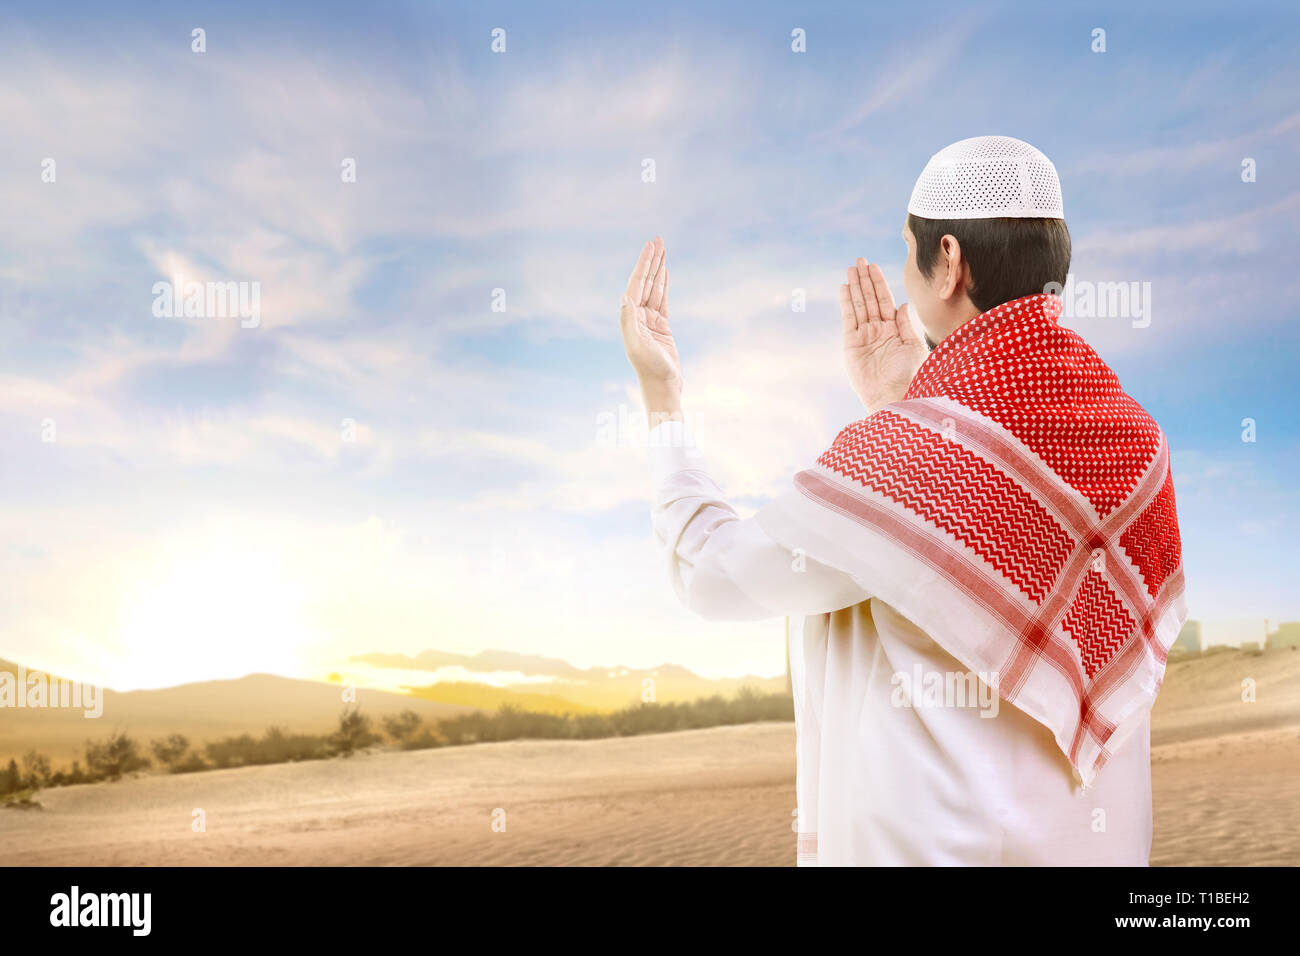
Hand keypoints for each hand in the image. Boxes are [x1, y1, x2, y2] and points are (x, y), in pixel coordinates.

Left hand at [619, 236, 682, 416]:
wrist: (663, 388)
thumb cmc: (650, 370)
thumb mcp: (637, 347)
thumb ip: (629, 322)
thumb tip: (625, 297)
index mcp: (630, 318)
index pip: (636, 285)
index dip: (643, 264)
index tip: (650, 246)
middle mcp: (637, 317)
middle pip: (645, 282)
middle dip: (651, 261)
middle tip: (657, 239)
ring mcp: (650, 321)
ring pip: (654, 288)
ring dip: (658, 269)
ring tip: (663, 250)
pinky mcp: (661, 326)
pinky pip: (662, 300)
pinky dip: (664, 285)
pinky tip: (666, 272)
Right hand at [841, 258, 926, 412]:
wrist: (895, 397)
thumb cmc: (910, 376)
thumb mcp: (913, 346)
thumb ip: (906, 324)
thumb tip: (902, 304)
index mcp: (894, 330)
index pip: (885, 301)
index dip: (879, 283)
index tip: (873, 266)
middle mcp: (878, 331)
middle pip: (870, 299)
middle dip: (865, 279)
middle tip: (860, 259)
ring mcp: (864, 337)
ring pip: (859, 305)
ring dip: (855, 286)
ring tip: (851, 268)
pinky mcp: (851, 344)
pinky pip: (849, 318)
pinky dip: (847, 303)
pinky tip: (845, 287)